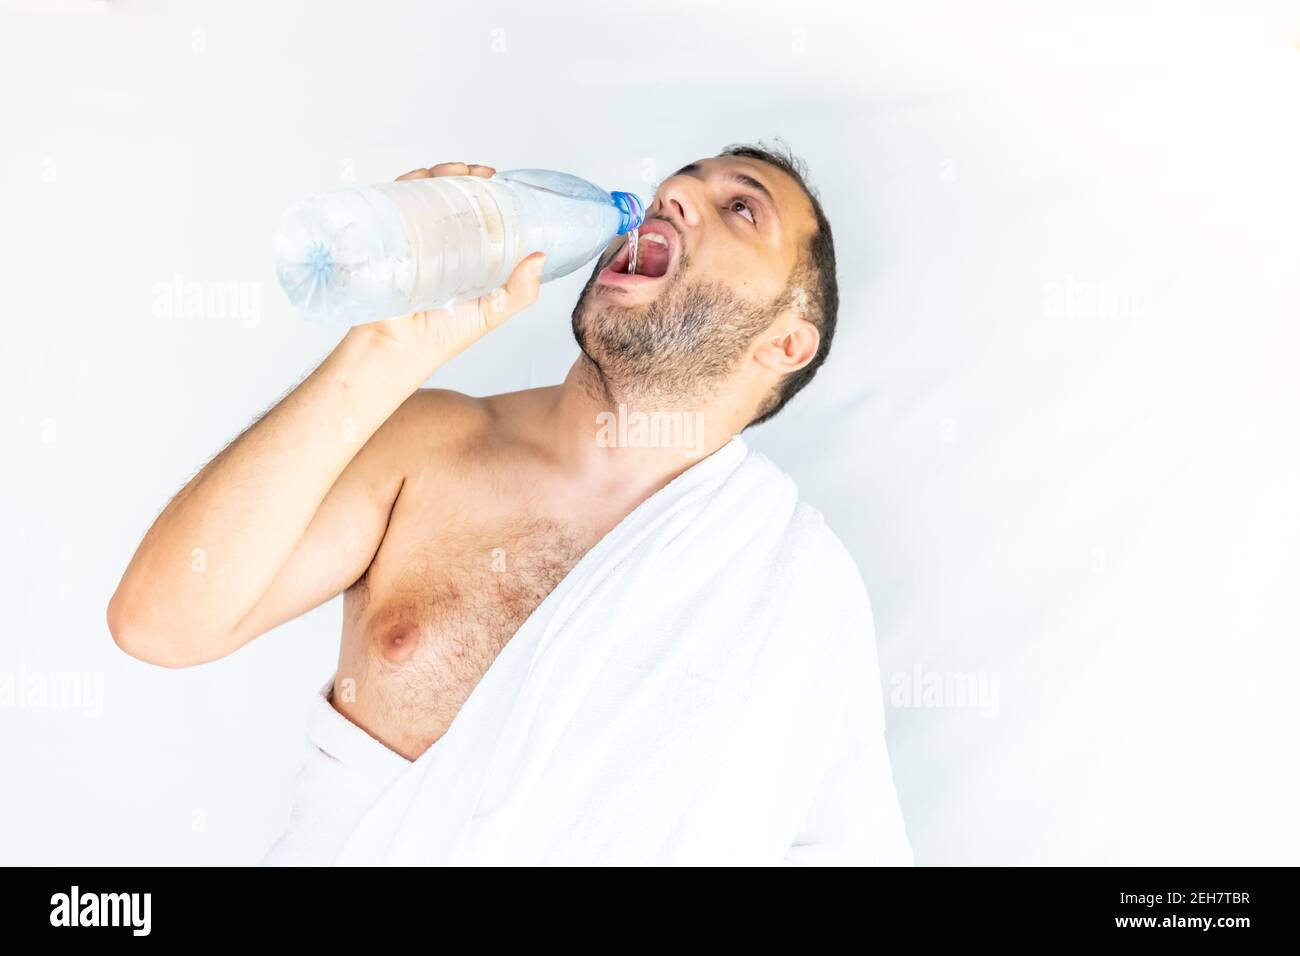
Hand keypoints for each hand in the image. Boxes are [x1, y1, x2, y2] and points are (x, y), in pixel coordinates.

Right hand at [356, 162, 545, 363]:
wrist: (398, 352)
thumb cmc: (441, 337)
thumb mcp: (492, 313)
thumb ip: (519, 292)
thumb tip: (540, 258)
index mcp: (463, 252)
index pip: (473, 210)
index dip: (484, 190)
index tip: (495, 179)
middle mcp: (435, 240)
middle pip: (445, 193)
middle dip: (460, 174)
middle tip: (476, 173)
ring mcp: (408, 237)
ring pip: (419, 193)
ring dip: (435, 174)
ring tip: (450, 173)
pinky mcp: (385, 238)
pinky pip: (391, 205)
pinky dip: (403, 187)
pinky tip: (418, 182)